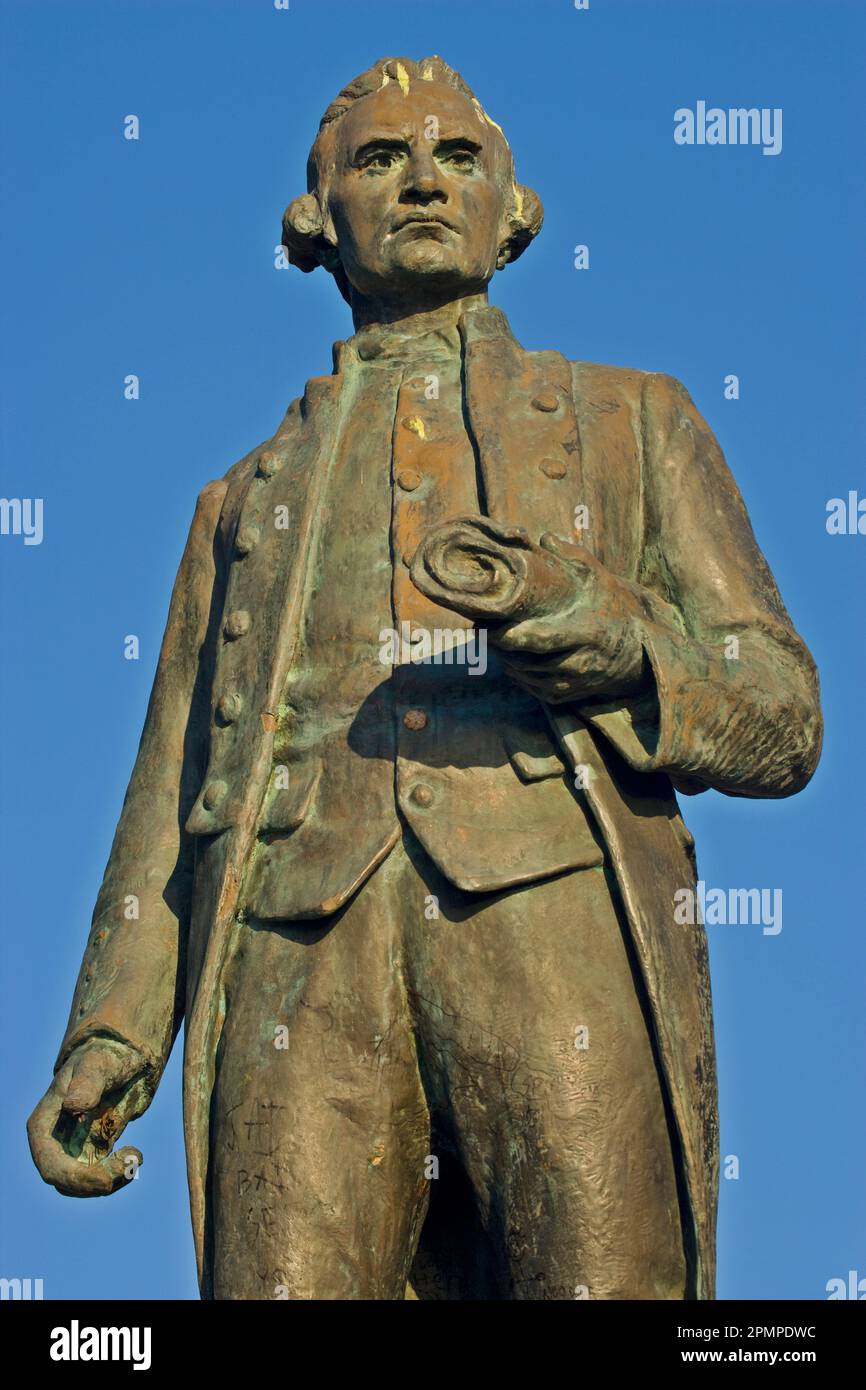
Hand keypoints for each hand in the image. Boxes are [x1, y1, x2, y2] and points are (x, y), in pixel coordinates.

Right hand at [27, 1037, 149, 1197]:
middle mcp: (52, 1143)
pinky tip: (135, 1154)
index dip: (74, 1178)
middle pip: (64, 1181)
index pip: (49, 1164)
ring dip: (109, 1181)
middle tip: (128, 1169)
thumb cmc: (104, 1058)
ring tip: (134, 1157)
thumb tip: (73, 1107)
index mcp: (43, 1125)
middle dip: (94, 1184)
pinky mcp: (91, 1154)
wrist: (120, 1060)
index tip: (106, 1179)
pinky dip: (117, 1175)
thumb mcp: (97, 1064)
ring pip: (81, 1185)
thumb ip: (87, 1082)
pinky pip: (98, 1178)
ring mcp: (70, 1151)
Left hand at [410, 518, 647, 700]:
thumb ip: (574, 557)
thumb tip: (544, 538)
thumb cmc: (616, 609)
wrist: (641, 652)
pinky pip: (534, 689)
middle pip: (527, 660)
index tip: (488, 623)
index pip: (540, 639)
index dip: (509, 635)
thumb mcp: (601, 579)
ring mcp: (574, 682)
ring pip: (526, 676)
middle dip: (499, 647)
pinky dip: (518, 676)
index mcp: (586, 633)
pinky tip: (510, 659)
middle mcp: (580, 663)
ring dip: (505, 660)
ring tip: (490, 640)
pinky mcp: (569, 695)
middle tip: (481, 630)